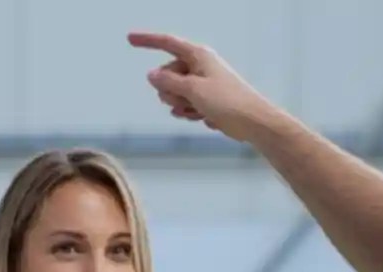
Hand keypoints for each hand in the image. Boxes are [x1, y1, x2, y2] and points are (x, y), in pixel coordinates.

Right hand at [127, 31, 275, 141]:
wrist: (252, 122)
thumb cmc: (227, 102)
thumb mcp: (193, 90)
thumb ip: (169, 82)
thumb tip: (151, 75)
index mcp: (198, 56)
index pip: (167, 43)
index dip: (147, 40)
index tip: (129, 38)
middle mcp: (199, 66)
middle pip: (167, 74)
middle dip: (169, 91)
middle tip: (186, 101)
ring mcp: (203, 83)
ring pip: (175, 92)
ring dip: (179, 105)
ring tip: (197, 111)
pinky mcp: (207, 99)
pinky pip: (185, 103)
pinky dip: (188, 111)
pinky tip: (200, 117)